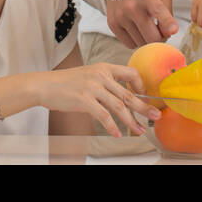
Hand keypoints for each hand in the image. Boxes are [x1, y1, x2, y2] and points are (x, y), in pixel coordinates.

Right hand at [34, 63, 160, 136]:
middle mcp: (100, 76)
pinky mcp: (84, 100)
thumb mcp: (88, 75)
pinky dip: (112, 126)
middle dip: (144, 107)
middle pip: (128, 94)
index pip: (131, 73)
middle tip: (156, 116)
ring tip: (139, 131)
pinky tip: (118, 134)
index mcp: (104, 68)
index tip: (145, 96)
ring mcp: (92, 87)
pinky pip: (104, 116)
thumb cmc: (66, 83)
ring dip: (131, 121)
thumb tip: (120, 98)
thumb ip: (104, 82)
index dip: (141, 85)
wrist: (44, 85)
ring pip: (119, 106)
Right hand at [104, 0, 178, 47]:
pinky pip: (130, 44)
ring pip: (142, 44)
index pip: (158, 11)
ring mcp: (120, 16)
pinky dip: (136, 40)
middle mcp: (131, 6)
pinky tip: (137, 28)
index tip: (174, 30)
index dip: (167, 22)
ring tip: (148, 27)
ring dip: (148, 40)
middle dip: (161, 39)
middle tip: (161, 32)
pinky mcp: (112, 24)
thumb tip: (168, 34)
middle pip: (151, 37)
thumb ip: (168, 14)